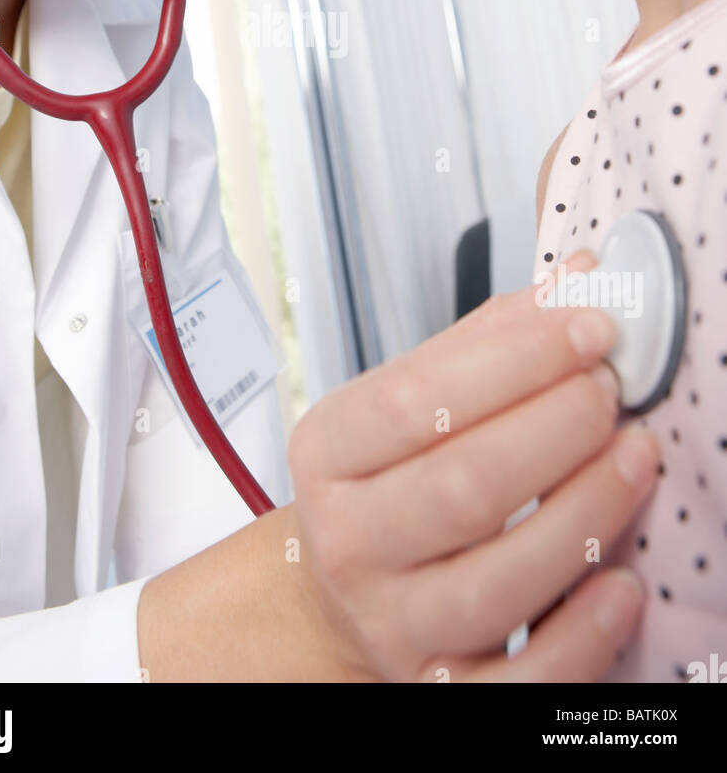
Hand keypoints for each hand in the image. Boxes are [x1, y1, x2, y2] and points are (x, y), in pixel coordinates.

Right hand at [287, 250, 659, 682]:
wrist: (342, 593)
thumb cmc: (389, 481)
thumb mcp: (409, 401)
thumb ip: (491, 339)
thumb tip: (581, 276)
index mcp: (332, 451)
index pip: (415, 399)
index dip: (513, 360)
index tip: (589, 325)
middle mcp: (351, 540)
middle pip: (458, 489)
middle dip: (553, 430)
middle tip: (613, 391)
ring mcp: (393, 622)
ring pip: (491, 584)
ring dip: (581, 515)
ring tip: (635, 458)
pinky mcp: (437, 690)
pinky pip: (514, 684)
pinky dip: (578, 635)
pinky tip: (623, 581)